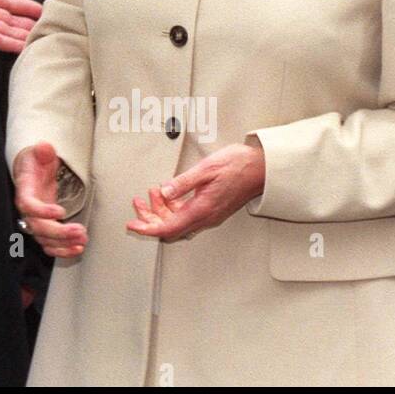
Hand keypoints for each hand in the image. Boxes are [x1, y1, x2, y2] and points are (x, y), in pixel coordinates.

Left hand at [0, 0, 41, 52]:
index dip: (22, 5)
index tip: (38, 9)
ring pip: (3, 30)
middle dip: (25, 24)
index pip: (4, 1)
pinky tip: (22, 47)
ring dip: (21, 35)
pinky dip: (8, 43)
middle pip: (7, 19)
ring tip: (40, 39)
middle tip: (45, 27)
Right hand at [13, 142, 86, 257]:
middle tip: (79, 231)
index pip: (29, 205)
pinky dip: (62, 250)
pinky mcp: (45, 227)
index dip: (42, 211)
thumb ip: (43, 152)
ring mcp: (36, 220)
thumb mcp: (39, 153)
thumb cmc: (35, 163)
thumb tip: (44, 147)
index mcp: (25, 191)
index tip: (60, 211)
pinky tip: (77, 248)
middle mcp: (28, 210)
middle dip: (59, 233)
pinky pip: (50, 245)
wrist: (33, 171)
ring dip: (64, 244)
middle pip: (38, 228)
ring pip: (45, 240)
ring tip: (82, 240)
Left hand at [126, 141, 265, 241]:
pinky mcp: (212, 208)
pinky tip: (167, 193)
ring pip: (178, 221)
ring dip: (162, 210)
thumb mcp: (206, 168)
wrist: (261, 168)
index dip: (148, 228)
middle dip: (151, 218)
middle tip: (138, 204)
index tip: (133, 225)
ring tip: (151, 193)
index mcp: (202, 209)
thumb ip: (183, 182)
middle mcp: (206, 216)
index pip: (169, 227)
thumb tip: (164, 192)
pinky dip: (173, 206)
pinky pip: (187, 214)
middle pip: (171, 227)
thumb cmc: (239, 165)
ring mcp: (210, 214)